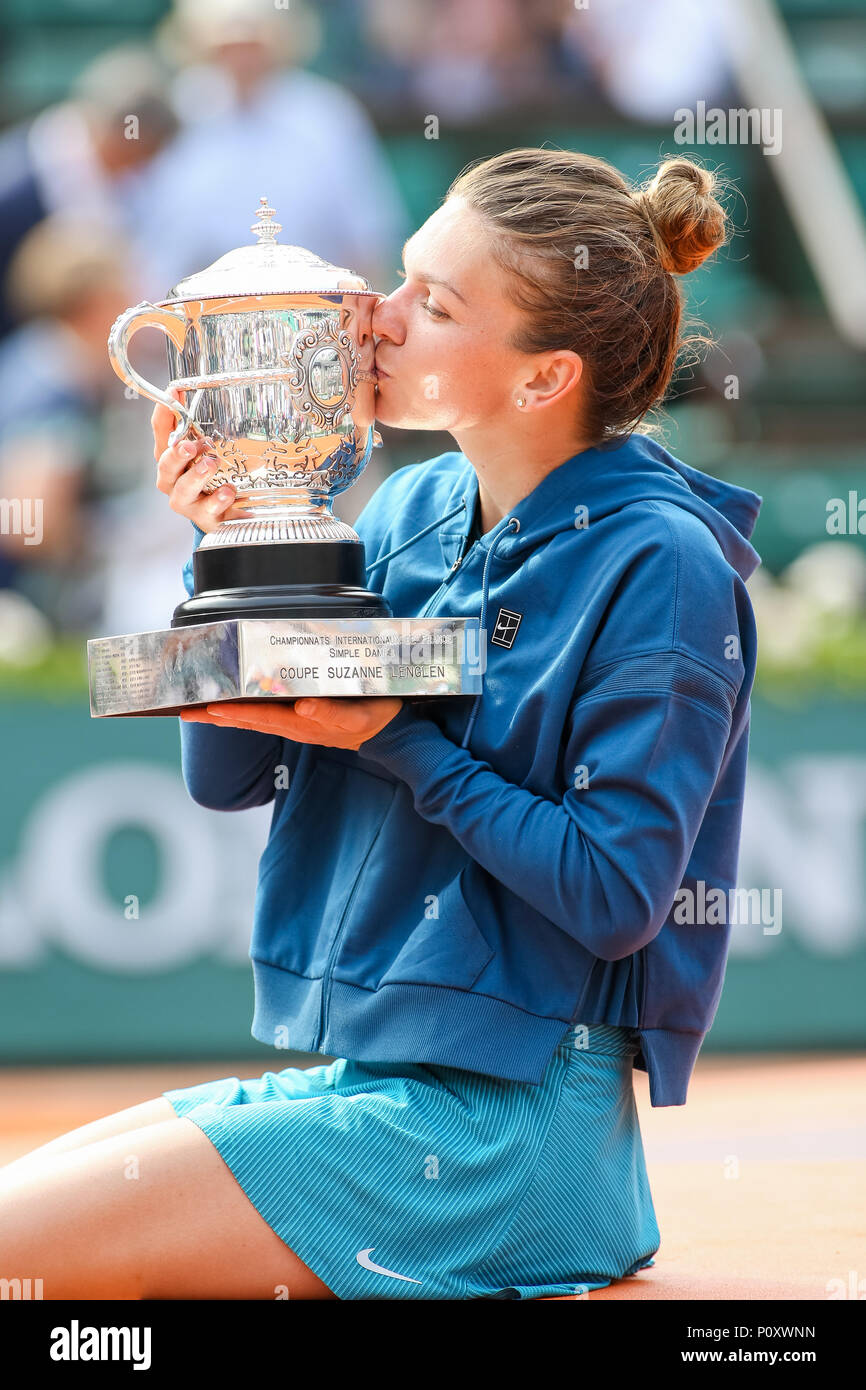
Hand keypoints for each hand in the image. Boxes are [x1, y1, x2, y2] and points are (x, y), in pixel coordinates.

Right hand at [153, 388, 236, 532]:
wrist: (226, 515)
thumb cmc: (213, 477)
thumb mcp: (210, 451)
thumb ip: (209, 428)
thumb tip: (217, 394)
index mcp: (171, 458)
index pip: (161, 431)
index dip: (165, 411)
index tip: (175, 392)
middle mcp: (173, 480)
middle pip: (165, 465)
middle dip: (176, 454)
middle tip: (190, 445)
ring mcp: (187, 502)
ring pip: (182, 491)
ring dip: (195, 476)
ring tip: (211, 464)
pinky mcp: (205, 519)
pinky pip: (208, 511)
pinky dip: (218, 500)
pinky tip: (229, 490)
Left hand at [179, 695, 403, 750]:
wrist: (386, 730)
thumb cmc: (372, 715)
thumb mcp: (359, 714)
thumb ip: (332, 712)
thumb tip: (303, 707)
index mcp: (306, 722)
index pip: (265, 717)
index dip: (238, 713)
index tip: (213, 709)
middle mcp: (296, 726)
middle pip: (251, 721)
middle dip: (219, 717)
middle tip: (187, 712)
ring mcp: (296, 726)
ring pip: (254, 722)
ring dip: (224, 718)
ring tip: (195, 712)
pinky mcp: (298, 723)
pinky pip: (264, 719)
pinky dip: (242, 715)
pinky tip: (223, 712)